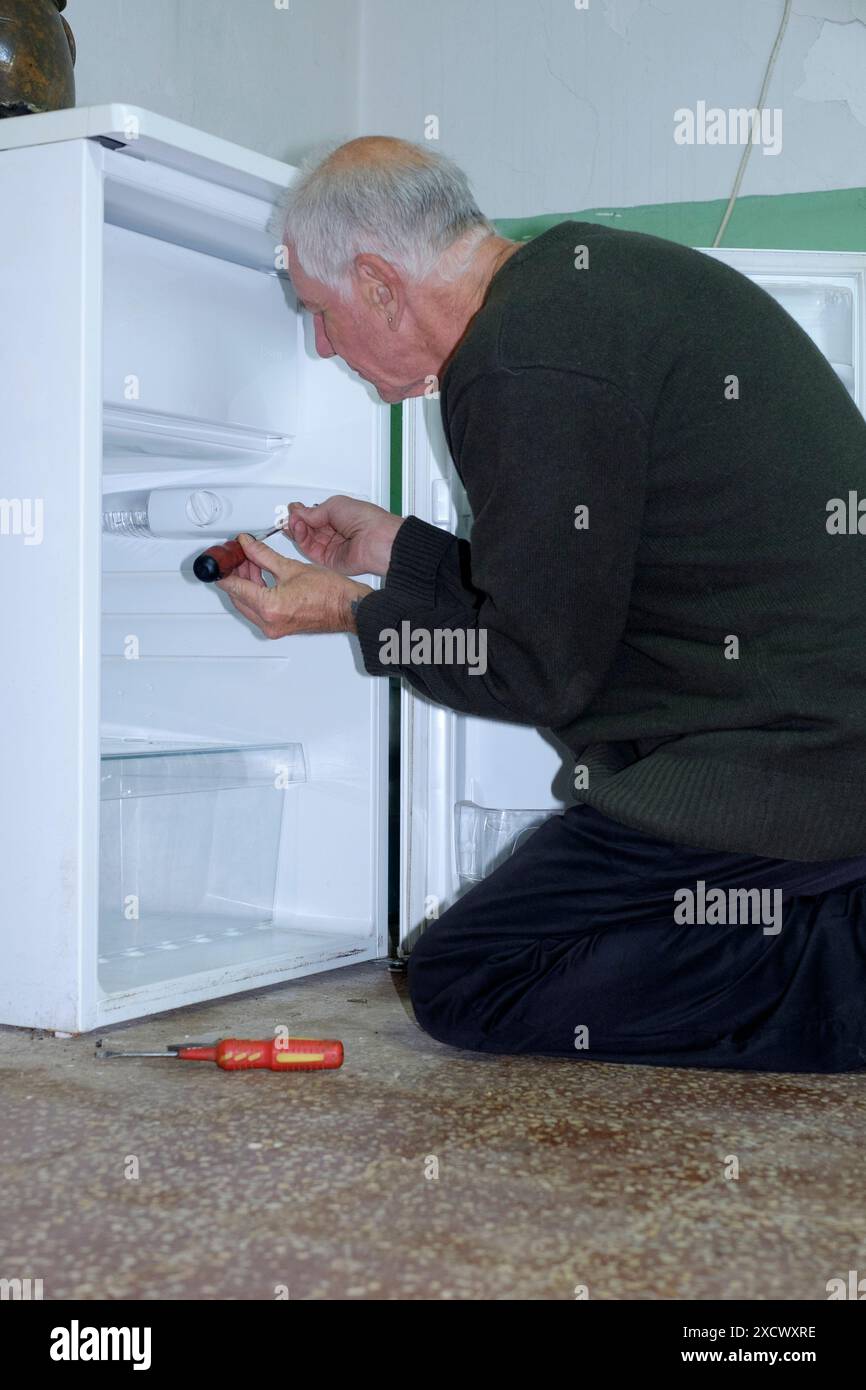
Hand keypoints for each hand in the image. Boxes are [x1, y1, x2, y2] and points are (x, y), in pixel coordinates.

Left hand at [217, 533, 371, 636]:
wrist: (348, 608)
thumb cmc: (330, 592)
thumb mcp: (291, 566)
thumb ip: (263, 555)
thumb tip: (247, 545)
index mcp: (269, 606)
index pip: (234, 586)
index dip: (224, 569)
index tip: (222, 558)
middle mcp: (268, 622)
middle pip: (238, 596)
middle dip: (236, 574)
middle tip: (238, 556)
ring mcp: (273, 627)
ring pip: (247, 604)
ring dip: (246, 583)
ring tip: (252, 562)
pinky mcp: (279, 628)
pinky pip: (258, 610)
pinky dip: (256, 593)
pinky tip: (261, 577)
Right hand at [285, 495, 403, 576]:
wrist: (377, 540)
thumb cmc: (366, 519)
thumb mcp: (335, 505)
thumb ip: (313, 511)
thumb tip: (299, 513)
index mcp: (339, 517)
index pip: (314, 516)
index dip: (302, 512)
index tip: (293, 509)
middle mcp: (334, 533)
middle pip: (308, 528)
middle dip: (296, 521)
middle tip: (289, 516)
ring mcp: (331, 547)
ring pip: (306, 539)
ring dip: (297, 529)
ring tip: (294, 522)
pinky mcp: (329, 561)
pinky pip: (310, 552)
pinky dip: (301, 541)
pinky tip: (298, 530)